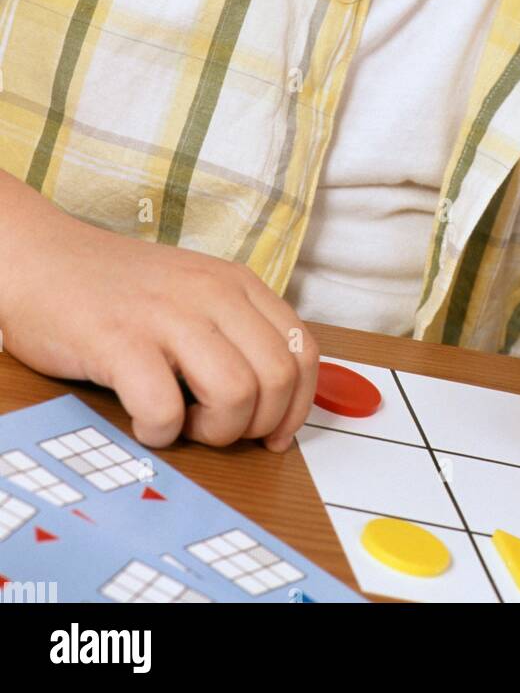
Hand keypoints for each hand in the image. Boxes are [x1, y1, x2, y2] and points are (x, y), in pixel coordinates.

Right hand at [1, 202, 318, 452]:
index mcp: (236, 283)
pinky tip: (143, 419)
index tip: (275, 435)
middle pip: (277, 379)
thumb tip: (277, 398)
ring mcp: (167, 315)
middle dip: (255, 425)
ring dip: (212, 431)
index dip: (297, 406)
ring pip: (235, 396)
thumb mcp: (196, 293)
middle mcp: (211, 294)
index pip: (303, 351)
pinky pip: (165, 410)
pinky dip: (159, 432)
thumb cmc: (119, 289)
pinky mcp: (120, 342)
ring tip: (181, 422)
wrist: (43, 259)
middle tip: (215, 427)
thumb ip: (236, 330)